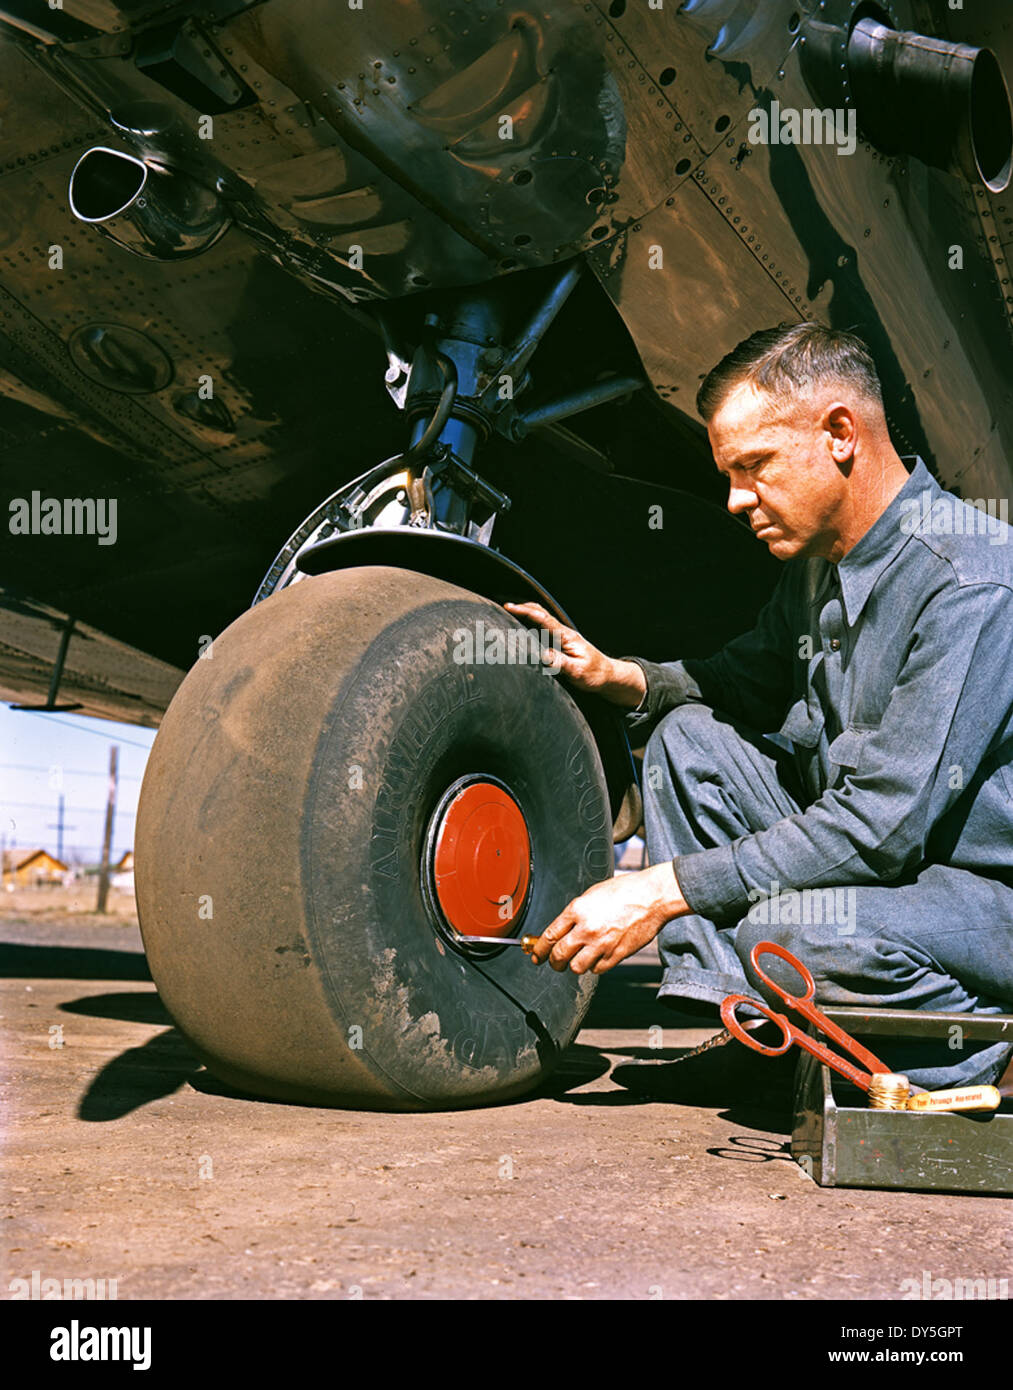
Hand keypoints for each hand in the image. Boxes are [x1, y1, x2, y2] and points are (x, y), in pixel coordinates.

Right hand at [502, 601, 645, 706]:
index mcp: (566, 636)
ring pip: (540, 620)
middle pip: (540, 613)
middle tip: (503, 606)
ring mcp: (562, 637)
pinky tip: (521, 630)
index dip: (525, 611)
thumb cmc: (594, 674)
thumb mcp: (577, 671)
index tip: (508, 607)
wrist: (608, 676)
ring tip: (507, 614)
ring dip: (525, 614)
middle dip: (521, 607)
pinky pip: (542, 630)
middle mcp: (563, 633)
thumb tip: (541, 655)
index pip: (542, 618)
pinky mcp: (561, 644)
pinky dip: (530, 625)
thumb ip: (559, 663)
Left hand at [528, 863, 688, 974]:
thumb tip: (563, 929)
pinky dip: (594, 967)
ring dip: (574, 966)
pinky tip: (596, 959)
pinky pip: (597, 969)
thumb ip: (576, 913)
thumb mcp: (592, 894)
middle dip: (553, 962)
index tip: (536, 955)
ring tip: (577, 961)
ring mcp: (602, 944)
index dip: (539, 949)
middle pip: (559, 955)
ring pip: (576, 967)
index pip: (550, 935)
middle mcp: (586, 929)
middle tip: (554, 963)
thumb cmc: (625, 890)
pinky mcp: (616, 954)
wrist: (652, 897)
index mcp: (577, 910)